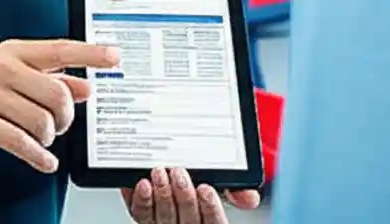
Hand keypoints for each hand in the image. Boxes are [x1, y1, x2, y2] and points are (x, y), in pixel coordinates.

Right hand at [0, 39, 120, 172]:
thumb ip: (51, 78)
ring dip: (49, 137)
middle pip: (57, 93)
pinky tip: (44, 160)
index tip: (114, 56)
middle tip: (61, 123)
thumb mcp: (11, 74)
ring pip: (41, 121)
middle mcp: (3, 70)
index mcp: (14, 53)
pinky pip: (22, 144)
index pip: (60, 49)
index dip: (90, 53)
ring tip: (43, 138)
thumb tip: (87, 87)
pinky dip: (39, 158)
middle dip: (66, 115)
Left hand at [121, 168, 261, 223]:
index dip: (210, 208)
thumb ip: (239, 189)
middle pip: (187, 220)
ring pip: (163, 219)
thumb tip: (249, 197)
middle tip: (179, 172)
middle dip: (183, 196)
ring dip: (161, 195)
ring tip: (159, 173)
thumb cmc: (200, 178)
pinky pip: (140, 214)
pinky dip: (141, 199)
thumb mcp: (223, 182)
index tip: (206, 188)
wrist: (172, 170)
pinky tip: (141, 184)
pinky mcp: (145, 217)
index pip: (214, 223)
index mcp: (210, 221)